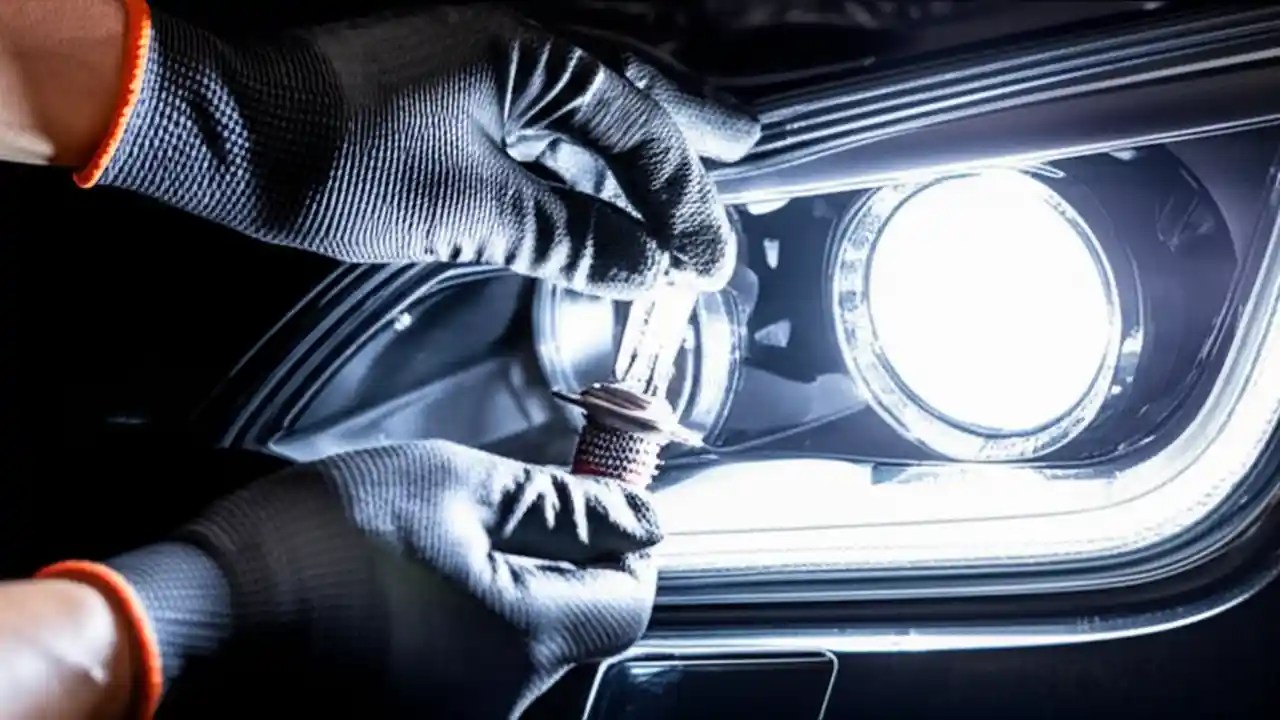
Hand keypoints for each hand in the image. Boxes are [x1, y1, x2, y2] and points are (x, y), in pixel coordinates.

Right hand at [72, 441, 661, 718]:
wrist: (213, 608)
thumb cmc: (325, 540)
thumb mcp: (455, 489)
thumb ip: (561, 506)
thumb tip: (638, 516)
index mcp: (523, 642)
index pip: (631, 602)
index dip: (622, 546)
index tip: (592, 508)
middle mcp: (504, 703)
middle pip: (582, 630)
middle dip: (563, 566)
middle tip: (508, 515)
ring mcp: (463, 719)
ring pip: (530, 651)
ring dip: (516, 595)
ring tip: (451, 548)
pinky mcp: (427, 717)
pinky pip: (482, 670)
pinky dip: (475, 628)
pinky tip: (426, 589)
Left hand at [85, 2, 760, 297]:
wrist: (232, 133)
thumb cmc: (343, 166)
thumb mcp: (467, 210)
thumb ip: (567, 234)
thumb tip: (645, 266)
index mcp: (534, 56)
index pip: (639, 132)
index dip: (684, 202)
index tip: (710, 262)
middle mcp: (521, 38)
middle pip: (633, 85)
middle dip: (691, 127)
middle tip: (746, 153)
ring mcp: (486, 52)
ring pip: (590, 92)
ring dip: (640, 134)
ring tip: (692, 163)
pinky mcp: (454, 78)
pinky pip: (545, 105)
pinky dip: (583, 143)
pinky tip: (598, 170)